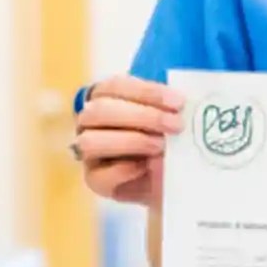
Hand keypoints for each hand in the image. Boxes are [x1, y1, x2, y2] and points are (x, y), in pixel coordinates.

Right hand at [74, 75, 185, 207]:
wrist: (171, 174)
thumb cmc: (168, 135)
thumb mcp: (170, 116)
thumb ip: (168, 107)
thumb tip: (178, 107)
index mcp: (106, 96)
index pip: (116, 86)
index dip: (147, 92)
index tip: (178, 102)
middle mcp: (90, 121)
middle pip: (101, 111)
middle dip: (143, 116)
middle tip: (176, 125)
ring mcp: (88, 152)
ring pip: (91, 141)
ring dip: (131, 141)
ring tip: (162, 146)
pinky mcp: (94, 180)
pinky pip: (98, 176)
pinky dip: (123, 171)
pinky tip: (146, 167)